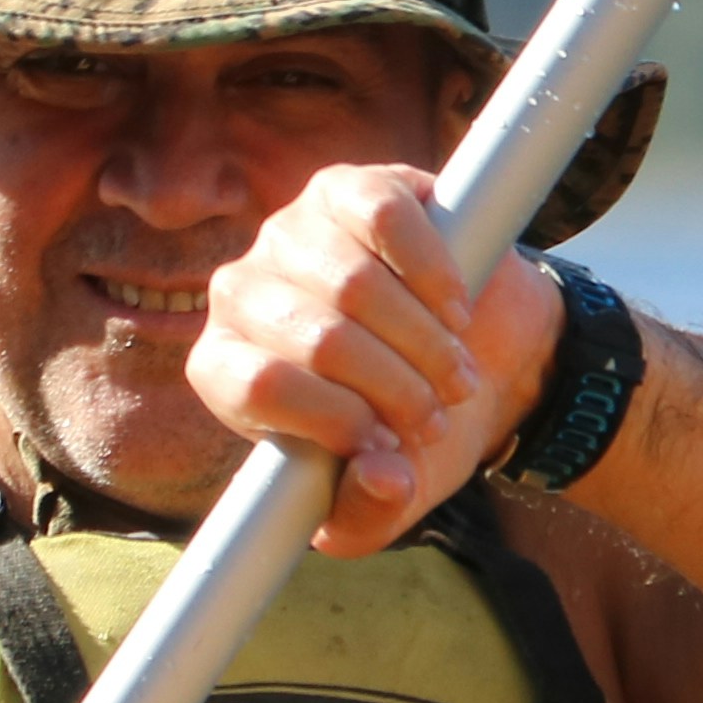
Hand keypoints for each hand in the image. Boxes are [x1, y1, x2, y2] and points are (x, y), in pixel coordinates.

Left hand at [189, 164, 561, 555]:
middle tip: (438, 415)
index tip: (391, 447)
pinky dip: (433, 274)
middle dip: (396, 389)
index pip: (259, 386)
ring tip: (456, 374)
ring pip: (356, 283)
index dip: (336, 420)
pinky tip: (455, 310)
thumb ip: (369, 513)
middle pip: (317, 338)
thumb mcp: (387, 498)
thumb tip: (382, 475)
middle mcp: (240, 293)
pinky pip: (385, 219)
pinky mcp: (346, 189)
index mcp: (225, 370)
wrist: (476, 357)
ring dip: (424, 342)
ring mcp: (290, 231)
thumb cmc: (413, 431)